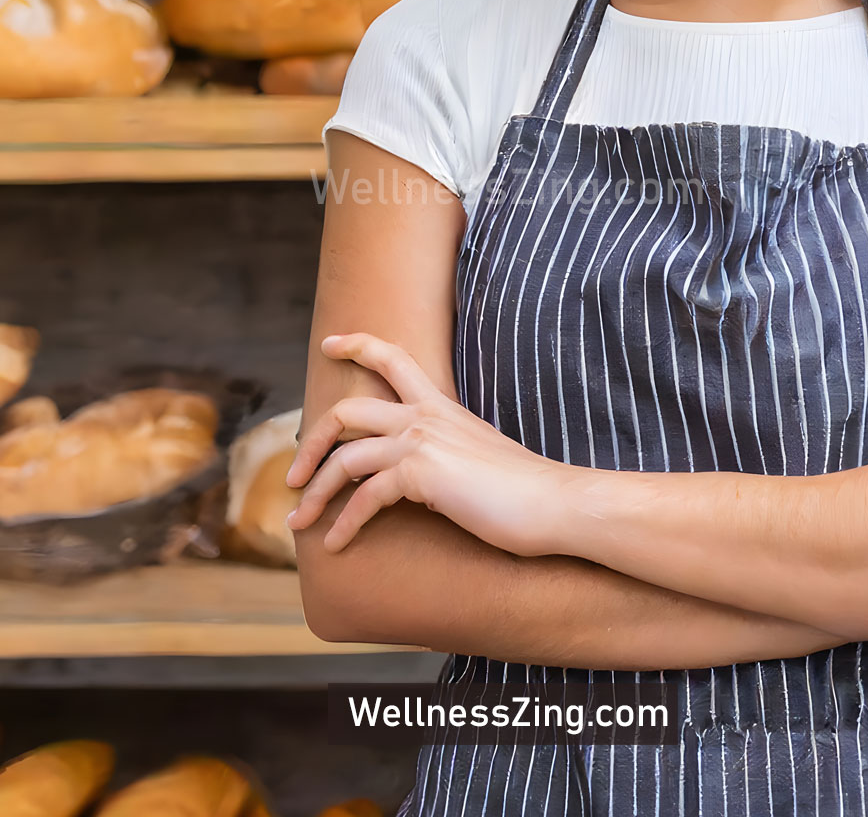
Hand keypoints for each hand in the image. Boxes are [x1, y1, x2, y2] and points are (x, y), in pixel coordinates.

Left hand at [285, 331, 568, 556]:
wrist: (552, 503)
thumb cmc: (523, 490)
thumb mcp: (476, 456)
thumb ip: (445, 453)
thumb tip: (421, 476)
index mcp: (441, 405)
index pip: (393, 357)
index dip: (357, 344)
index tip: (330, 343)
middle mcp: (425, 416)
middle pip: (348, 411)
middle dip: (310, 441)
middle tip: (294, 474)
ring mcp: (421, 441)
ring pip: (346, 457)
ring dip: (316, 492)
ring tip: (298, 520)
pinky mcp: (421, 474)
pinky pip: (365, 497)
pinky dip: (344, 524)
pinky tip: (336, 544)